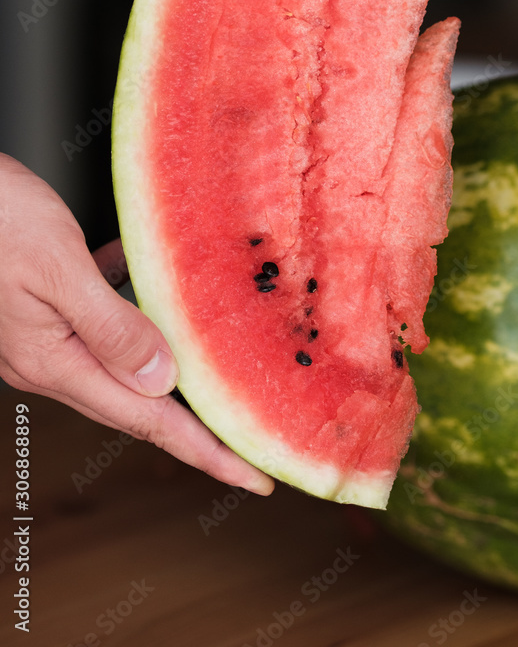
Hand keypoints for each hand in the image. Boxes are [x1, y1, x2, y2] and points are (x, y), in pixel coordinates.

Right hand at [0, 154, 273, 494]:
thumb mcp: (55, 269)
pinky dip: (127, 301)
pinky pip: (97, 312)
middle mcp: (48, 357)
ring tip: (209, 363)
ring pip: (120, 356)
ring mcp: (40, 333)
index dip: (205, 451)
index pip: (147, 420)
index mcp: (55, 360)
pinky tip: (141, 274)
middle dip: (194, 422)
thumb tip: (162, 379)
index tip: (251, 478)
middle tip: (246, 435)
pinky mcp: (36, 303)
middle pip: (138, 400)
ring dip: (163, 361)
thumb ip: (110, 325)